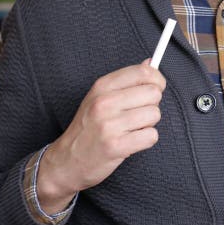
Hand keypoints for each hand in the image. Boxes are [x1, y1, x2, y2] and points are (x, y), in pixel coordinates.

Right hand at [36, 60, 165, 212]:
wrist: (66, 161)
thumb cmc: (87, 128)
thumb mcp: (100, 97)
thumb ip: (126, 80)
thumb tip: (150, 63)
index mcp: (102, 86)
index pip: (143, 72)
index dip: (157, 80)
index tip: (156, 88)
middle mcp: (105, 102)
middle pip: (153, 93)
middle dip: (151, 105)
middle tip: (137, 114)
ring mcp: (109, 124)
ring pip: (154, 115)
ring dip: (148, 124)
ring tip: (131, 129)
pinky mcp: (115, 146)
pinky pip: (151, 136)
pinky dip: (146, 140)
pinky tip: (131, 141)